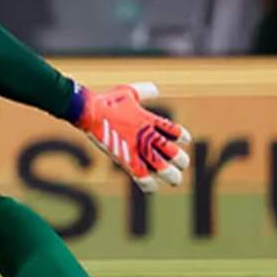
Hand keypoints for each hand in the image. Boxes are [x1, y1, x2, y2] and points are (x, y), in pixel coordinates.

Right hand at [74, 82, 190, 191]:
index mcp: (149, 119)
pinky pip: (141, 175)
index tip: (186, 140)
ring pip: (161, 166)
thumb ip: (144, 91)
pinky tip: (152, 187)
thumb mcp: (129, 92)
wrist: (91, 111)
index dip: (181, 136)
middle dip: (179, 159)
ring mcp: (137, 148)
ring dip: (170, 174)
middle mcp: (147, 135)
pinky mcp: (125, 158)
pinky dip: (148, 183)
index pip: (173, 130)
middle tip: (182, 164)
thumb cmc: (108, 101)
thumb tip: (155, 88)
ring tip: (175, 180)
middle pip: (171, 151)